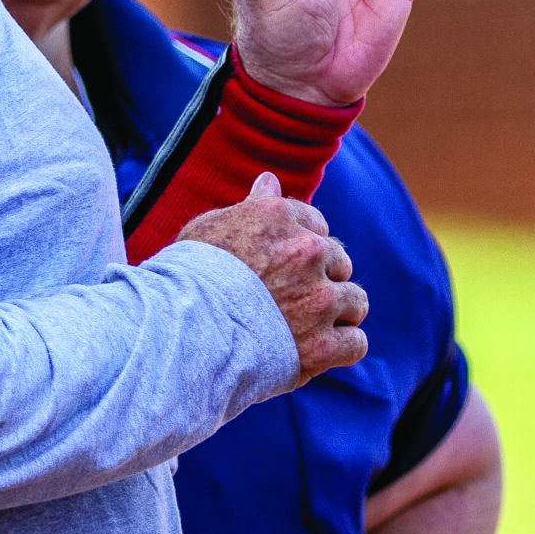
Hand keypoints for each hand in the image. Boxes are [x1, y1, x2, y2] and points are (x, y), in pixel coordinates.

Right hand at [177, 172, 368, 385]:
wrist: (179, 332)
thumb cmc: (186, 278)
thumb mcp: (211, 228)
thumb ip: (250, 206)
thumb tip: (269, 182)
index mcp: (280, 217)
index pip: (316, 226)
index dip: (303, 249)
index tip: (284, 268)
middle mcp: (307, 251)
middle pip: (339, 262)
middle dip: (322, 279)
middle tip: (292, 300)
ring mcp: (319, 298)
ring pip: (355, 301)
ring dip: (338, 313)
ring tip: (309, 328)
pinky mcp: (322, 344)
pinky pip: (356, 343)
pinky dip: (343, 348)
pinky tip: (322, 352)